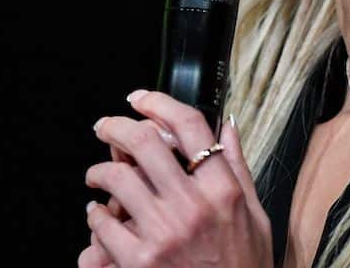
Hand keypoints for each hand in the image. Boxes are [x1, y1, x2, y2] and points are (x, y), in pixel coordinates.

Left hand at [79, 90, 272, 267]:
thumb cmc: (244, 267)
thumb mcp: (255, 216)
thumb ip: (238, 168)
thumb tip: (228, 126)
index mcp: (223, 190)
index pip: (189, 125)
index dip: (158, 102)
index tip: (140, 99)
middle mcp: (193, 205)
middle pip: (144, 141)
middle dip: (116, 127)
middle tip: (105, 127)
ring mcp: (164, 233)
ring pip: (116, 177)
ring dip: (99, 171)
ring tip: (97, 176)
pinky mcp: (140, 261)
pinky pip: (102, 223)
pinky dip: (95, 215)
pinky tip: (98, 216)